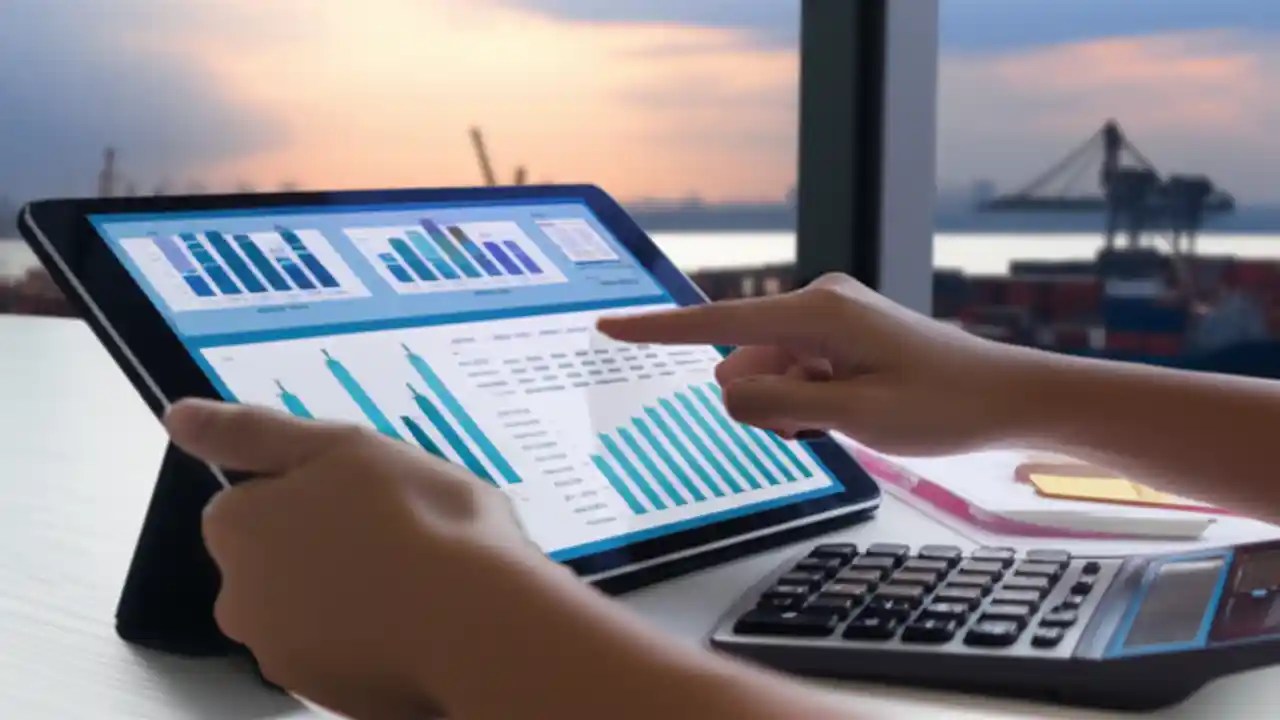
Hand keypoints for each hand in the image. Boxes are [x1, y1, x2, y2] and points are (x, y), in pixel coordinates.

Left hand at [165, 399, 560, 718]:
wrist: (481, 625)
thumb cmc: (418, 518)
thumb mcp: (343, 446)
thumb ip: (256, 434)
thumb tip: (177, 417)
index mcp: (237, 530)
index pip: (251, 502)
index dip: (308, 493)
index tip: (364, 493)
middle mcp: (240, 602)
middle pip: (277, 563)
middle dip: (325, 550)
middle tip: (398, 532)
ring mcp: (284, 660)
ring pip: (313, 613)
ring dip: (352, 597)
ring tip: (422, 579)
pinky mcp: (330, 700)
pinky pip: (347, 657)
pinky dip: (376, 642)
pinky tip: (426, 623)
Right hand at [598, 273, 1031, 454]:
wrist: (1007, 396)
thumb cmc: (942, 405)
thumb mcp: (854, 415)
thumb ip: (780, 404)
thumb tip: (724, 391)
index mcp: (818, 312)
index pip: (718, 323)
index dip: (658, 329)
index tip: (607, 326)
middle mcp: (819, 302)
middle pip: (746, 359)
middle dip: (765, 400)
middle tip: (823, 425)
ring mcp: (832, 317)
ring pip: (771, 371)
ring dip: (790, 405)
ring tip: (848, 419)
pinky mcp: (843, 333)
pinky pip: (796, 371)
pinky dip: (807, 399)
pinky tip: (851, 412)